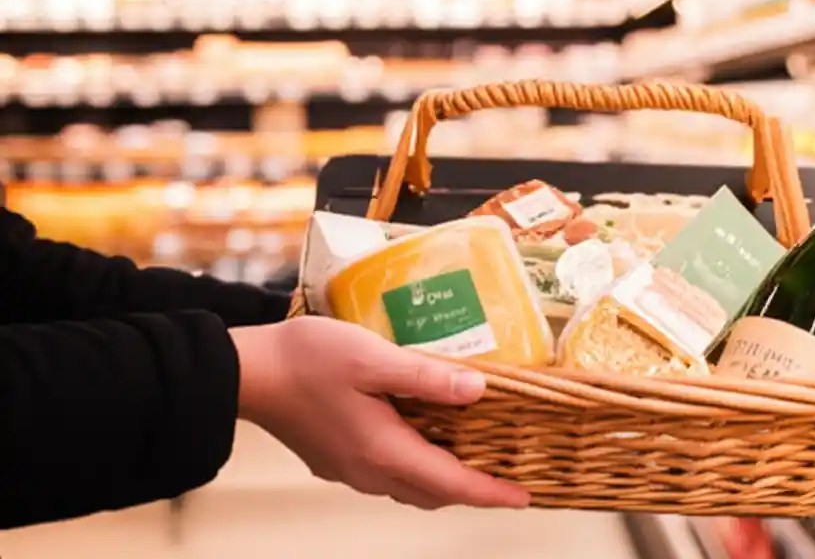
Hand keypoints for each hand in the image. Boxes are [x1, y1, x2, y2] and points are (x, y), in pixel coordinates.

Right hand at [230, 316, 529, 510]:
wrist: (245, 372)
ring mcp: (348, 470)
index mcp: (385, 451)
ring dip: (444, 479)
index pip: (452, 484)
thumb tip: (478, 392)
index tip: (525, 498)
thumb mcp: (374, 359)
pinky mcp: (334, 459)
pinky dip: (416, 467)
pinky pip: (387, 474)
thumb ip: (428, 377)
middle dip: (473, 490)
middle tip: (507, 477)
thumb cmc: (308, 360)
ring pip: (409, 486)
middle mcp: (369, 472)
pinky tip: (423, 439)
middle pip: (434, 492)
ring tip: (473, 459)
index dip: (492, 493)